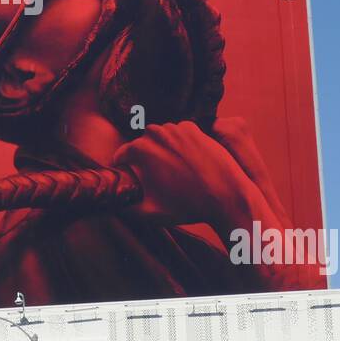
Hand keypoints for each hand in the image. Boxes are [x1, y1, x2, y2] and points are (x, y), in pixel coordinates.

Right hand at [112, 119, 289, 235]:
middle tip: (155, 178)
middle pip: (141, 145)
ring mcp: (176, 128)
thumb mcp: (151, 212)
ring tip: (172, 171)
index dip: (124, 168)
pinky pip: (178, 135)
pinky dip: (179, 145)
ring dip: (162, 150)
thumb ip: (127, 206)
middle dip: (144, 159)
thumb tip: (114, 203)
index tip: (131, 178)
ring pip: (160, 138)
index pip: (121, 155)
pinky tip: (187, 162)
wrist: (225, 196)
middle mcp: (156, 133)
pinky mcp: (194, 128)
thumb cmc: (189, 206)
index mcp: (140, 149)